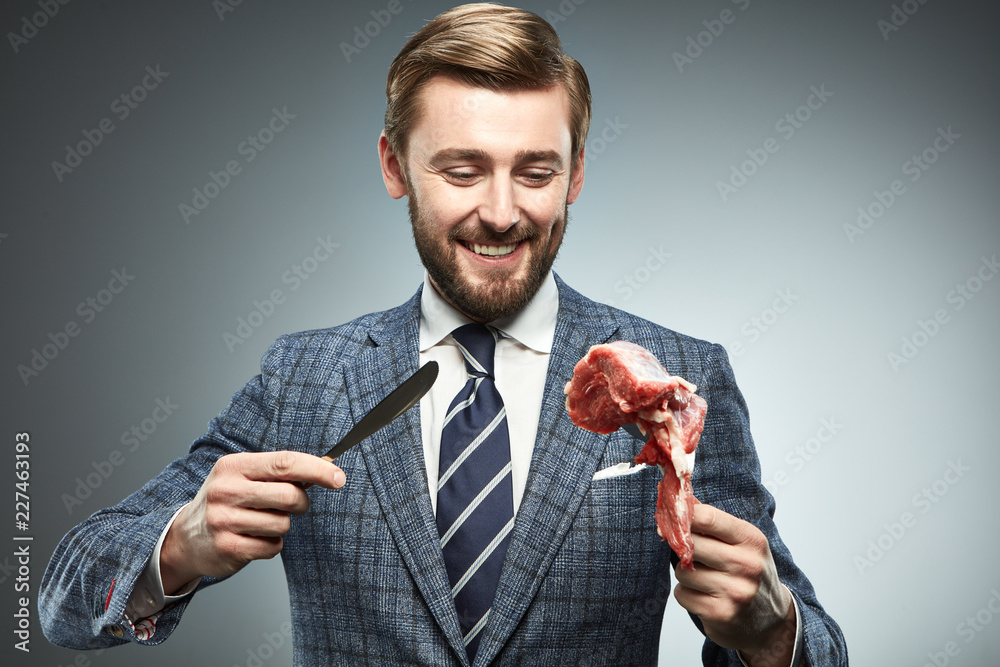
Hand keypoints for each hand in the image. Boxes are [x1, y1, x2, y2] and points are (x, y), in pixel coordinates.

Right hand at [160, 451, 344, 593]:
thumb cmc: (226, 501)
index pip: (284, 463)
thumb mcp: (242, 476)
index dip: (317, 469)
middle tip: (294, 505)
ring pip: (283, 524)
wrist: (186, 537)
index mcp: (234, 466)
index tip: (339, 477)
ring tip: (262, 523)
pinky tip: (254, 539)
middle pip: (289, 495)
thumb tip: (326, 469)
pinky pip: (272, 547)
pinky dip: (271, 545)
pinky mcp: (227, 547)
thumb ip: (277, 472)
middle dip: (301, 503)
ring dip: (282, 526)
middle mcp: (226, 490)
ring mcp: (224, 520)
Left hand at [673, 502, 795, 666]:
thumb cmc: (749, 573)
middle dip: (683, 547)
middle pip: (690, 544)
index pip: (707, 517)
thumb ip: (713, 522)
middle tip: (691, 552)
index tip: (674, 519)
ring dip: (685, 574)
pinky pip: (681, 594)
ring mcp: (735, 591)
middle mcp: (747, 565)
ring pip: (682, 571)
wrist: (771, 620)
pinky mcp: (721, 613)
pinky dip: (686, 594)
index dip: (683, 516)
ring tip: (704, 578)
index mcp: (751, 540)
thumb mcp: (743, 543)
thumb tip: (678, 501)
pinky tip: (704, 595)